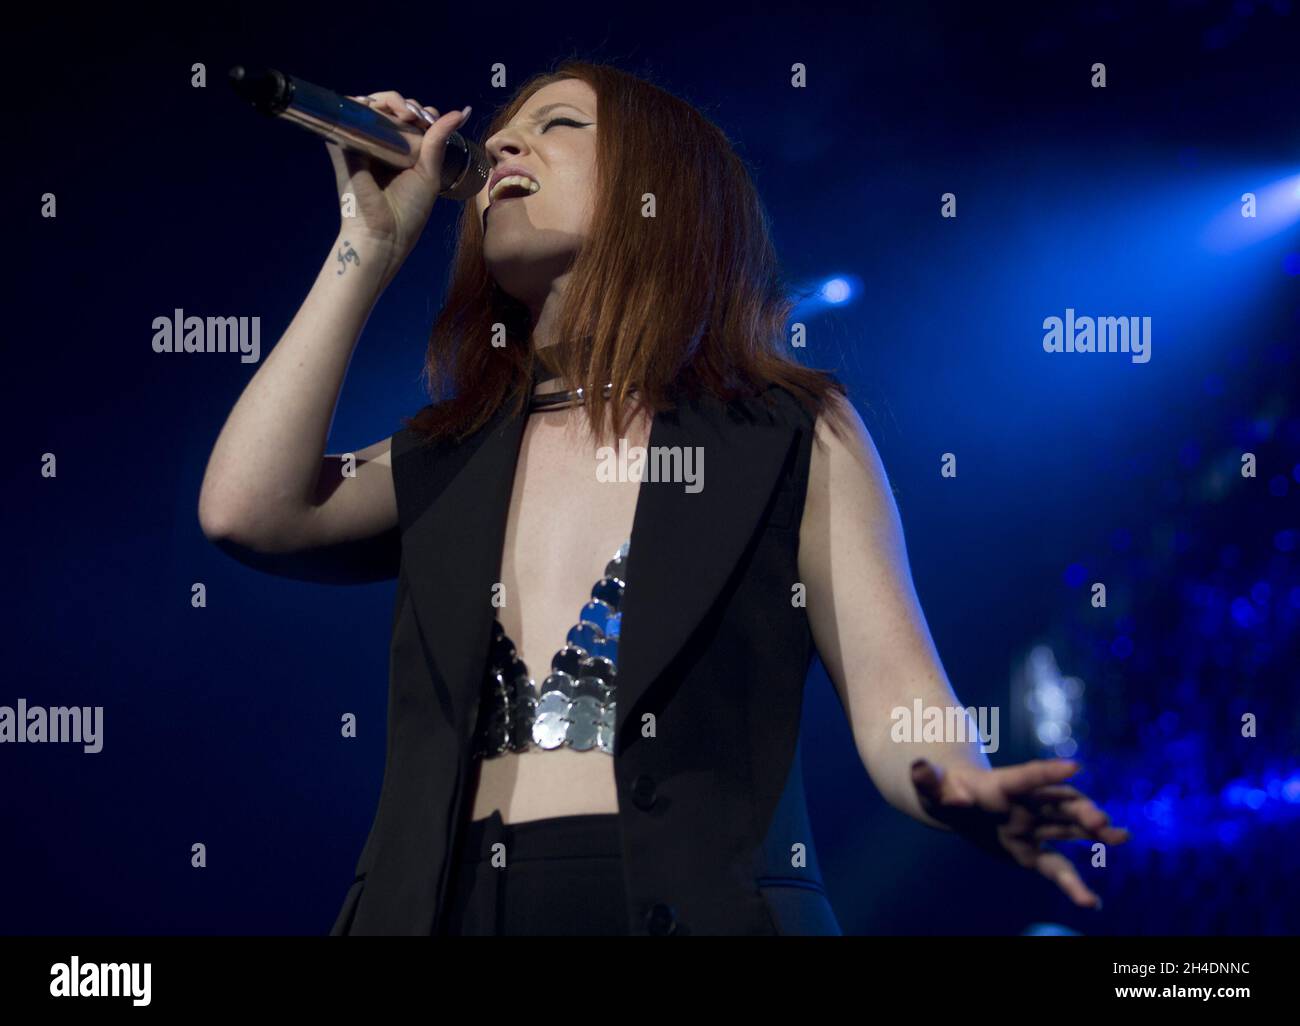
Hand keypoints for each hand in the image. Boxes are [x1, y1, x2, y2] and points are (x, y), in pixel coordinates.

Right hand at [327, 90, 469, 259]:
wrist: (382, 233)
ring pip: (372, 106)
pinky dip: (359, 103)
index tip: (431, 121)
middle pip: (392, 109)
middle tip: (416, 116)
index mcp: (403, 152)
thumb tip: (462, 111)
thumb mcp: (428, 172)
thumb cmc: (408, 210)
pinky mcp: (343, 145)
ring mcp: (362, 143)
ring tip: (404, 113)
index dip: (422, 112)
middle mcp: (382, 145)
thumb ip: (438, 140)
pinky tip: (374, 106)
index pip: (411, 119)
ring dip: (388, 100)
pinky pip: (347, 114)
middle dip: (407, 104)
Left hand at [910, 757, 1129, 907]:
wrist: (955, 802)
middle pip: (1056, 802)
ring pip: (1068, 827)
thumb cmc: (941, 791)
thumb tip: (919, 769)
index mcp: (1000, 786)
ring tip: (1121, 837)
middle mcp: (1025, 803)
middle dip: (1079, 809)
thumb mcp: (929, 785)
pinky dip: (1072, 883)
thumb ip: (926, 779)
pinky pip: (1056, 867)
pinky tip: (1091, 903)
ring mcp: (1034, 825)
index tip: (1075, 766)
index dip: (1046, 773)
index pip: (1025, 777)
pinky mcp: (1034, 851)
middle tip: (1100, 821)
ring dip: (1093, 832)